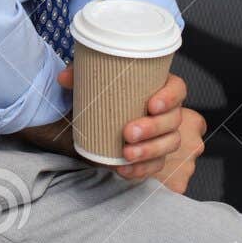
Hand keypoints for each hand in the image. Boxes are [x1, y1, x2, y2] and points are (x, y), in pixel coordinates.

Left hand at [57, 67, 201, 190]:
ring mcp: (163, 135)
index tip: (151, 105)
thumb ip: (79, 73)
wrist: (96, 118)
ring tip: (126, 153)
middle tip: (128, 132)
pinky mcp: (154, 155)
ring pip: (170, 144)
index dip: (169, 97)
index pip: (177, 89)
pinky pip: (155, 165)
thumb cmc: (103, 93)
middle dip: (153, 128)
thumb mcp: (91, 80)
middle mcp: (166, 112)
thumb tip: (65, 77)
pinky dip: (141, 169)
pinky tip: (124, 169)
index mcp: (158, 87)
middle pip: (173, 120)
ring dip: (149, 151)